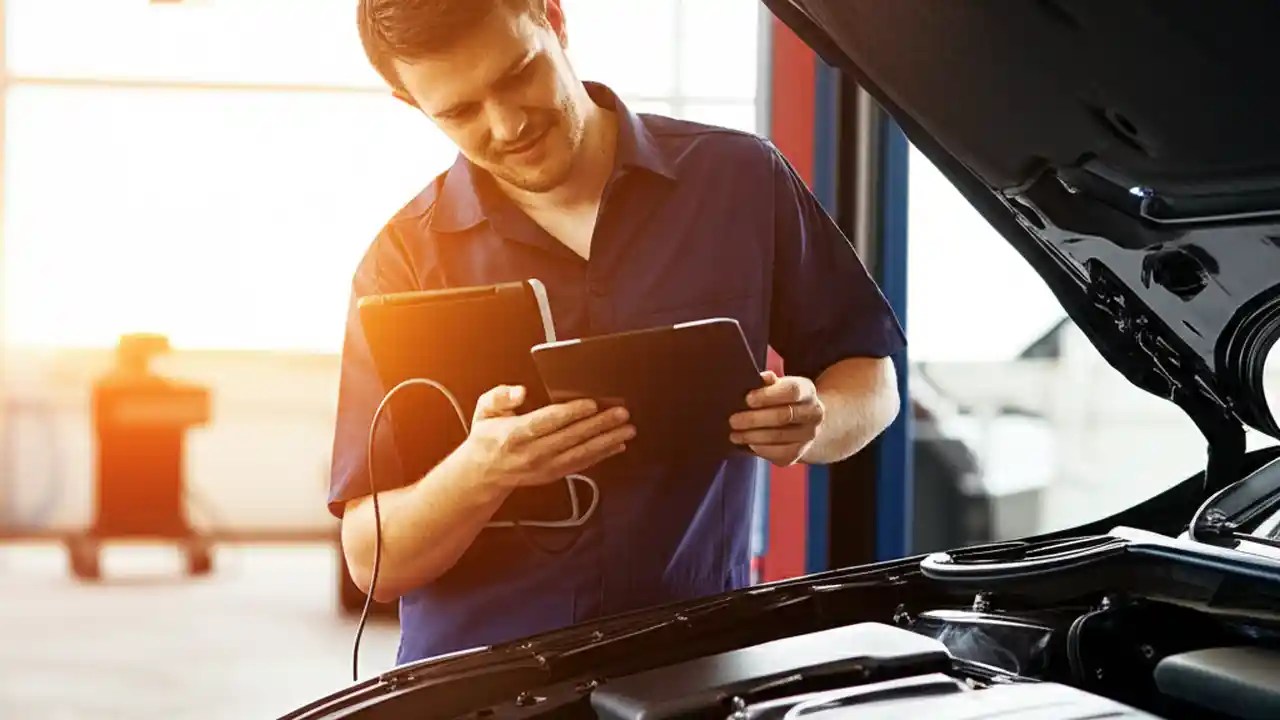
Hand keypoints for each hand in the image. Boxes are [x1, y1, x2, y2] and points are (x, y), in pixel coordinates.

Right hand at [459, 385, 634, 488]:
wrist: (484, 473)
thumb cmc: (488, 435)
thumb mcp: (484, 410)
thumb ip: (500, 396)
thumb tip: (520, 392)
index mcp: (516, 434)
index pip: (547, 422)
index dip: (571, 413)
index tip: (592, 404)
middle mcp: (533, 453)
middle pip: (571, 437)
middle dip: (599, 425)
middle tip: (622, 413)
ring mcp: (545, 467)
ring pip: (581, 453)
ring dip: (607, 441)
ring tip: (628, 429)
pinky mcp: (554, 475)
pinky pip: (582, 464)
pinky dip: (602, 455)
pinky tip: (618, 444)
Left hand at [729, 371, 824, 465]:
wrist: (803, 423)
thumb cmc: (782, 399)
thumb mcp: (778, 386)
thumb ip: (769, 382)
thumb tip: (761, 378)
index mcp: (807, 391)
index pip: (792, 391)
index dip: (769, 395)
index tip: (748, 399)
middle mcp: (814, 413)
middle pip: (784, 416)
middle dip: (755, 419)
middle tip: (733, 420)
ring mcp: (809, 435)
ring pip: (779, 436)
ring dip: (753, 436)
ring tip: (734, 435)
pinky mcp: (800, 453)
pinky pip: (779, 453)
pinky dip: (761, 449)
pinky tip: (747, 444)